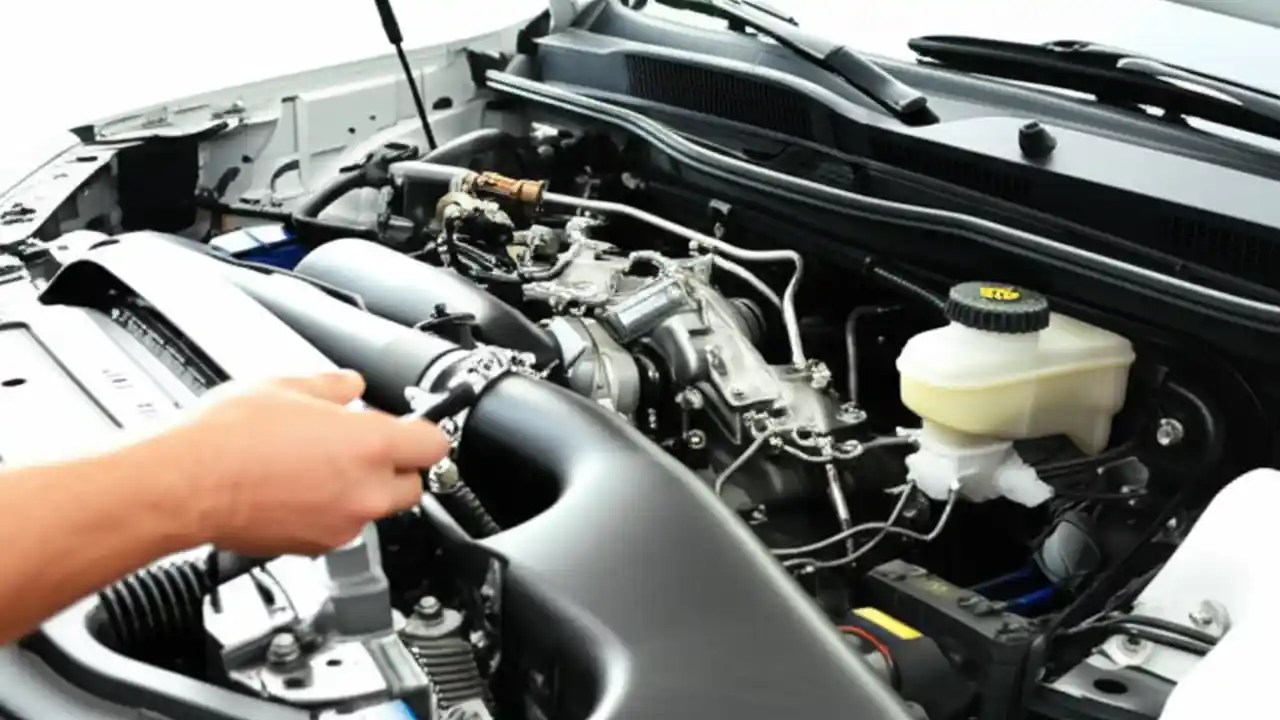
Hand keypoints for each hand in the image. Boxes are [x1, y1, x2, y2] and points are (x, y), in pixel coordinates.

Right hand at [145, 370, 447, 554]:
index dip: (424, 432)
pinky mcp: (315, 547)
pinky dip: (330, 511)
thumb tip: (350, 386)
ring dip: (360, 490)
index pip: (434, 444)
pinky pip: (341, 527)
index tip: (413, 427)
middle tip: (362, 447)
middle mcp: (365, 491)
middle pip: (412, 484)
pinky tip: (297, 490)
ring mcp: (342, 524)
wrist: (185, 485)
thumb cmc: (228, 437)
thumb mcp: (288, 387)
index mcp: (370, 445)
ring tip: (318, 466)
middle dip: (395, 466)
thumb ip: (333, 387)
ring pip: (375, 508)